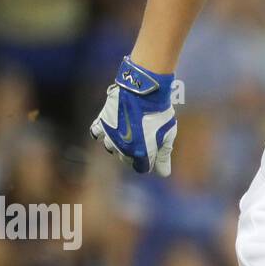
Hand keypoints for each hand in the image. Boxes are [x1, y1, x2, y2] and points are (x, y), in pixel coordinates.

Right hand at [89, 56, 177, 176]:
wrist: (143, 92)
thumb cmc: (159, 113)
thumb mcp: (168, 134)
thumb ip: (164, 155)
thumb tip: (164, 173)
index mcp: (139, 154)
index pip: (142, 168)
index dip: (149, 162)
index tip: (154, 153)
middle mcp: (122, 149)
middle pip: (126, 159)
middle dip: (135, 154)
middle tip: (144, 139)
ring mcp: (110, 137)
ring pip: (112, 148)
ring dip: (120, 144)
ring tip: (130, 132)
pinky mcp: (102, 124)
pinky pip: (97, 134)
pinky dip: (103, 134)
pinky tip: (113, 129)